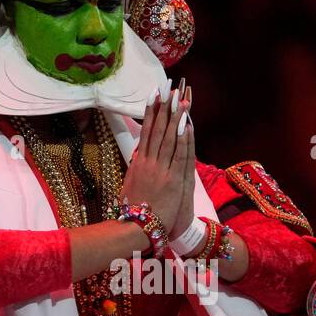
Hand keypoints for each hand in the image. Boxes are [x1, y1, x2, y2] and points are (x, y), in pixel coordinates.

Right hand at [120, 83, 192, 234]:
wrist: (138, 228)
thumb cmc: (134, 210)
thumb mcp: (130, 185)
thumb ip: (136, 168)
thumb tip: (137, 154)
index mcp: (138, 162)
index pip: (146, 131)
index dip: (150, 112)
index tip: (153, 95)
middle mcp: (148, 162)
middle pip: (157, 129)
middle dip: (163, 107)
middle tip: (167, 87)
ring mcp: (160, 170)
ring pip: (168, 138)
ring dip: (174, 118)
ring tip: (179, 99)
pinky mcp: (172, 180)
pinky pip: (179, 156)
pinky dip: (182, 140)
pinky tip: (185, 125)